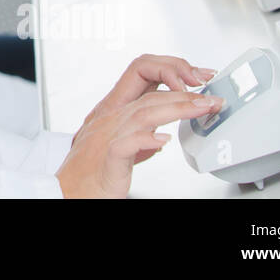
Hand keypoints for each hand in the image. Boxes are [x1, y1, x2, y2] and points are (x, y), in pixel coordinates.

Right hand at [55, 90, 223, 197]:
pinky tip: (163, 140)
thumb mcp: (118, 152)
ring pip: (144, 113)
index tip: (199, 91)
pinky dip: (146, 139)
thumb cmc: (91, 177)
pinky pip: (127, 144)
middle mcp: (110, 121)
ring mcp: (108, 137)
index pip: (146, 90)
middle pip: (150, 97)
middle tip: (212, 99)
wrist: (67, 193)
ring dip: (177, 109)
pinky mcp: (108, 159)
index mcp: (114, 116)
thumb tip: (158, 139)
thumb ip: (136, 141)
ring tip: (202, 108)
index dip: (174, 85)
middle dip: (185, 95)